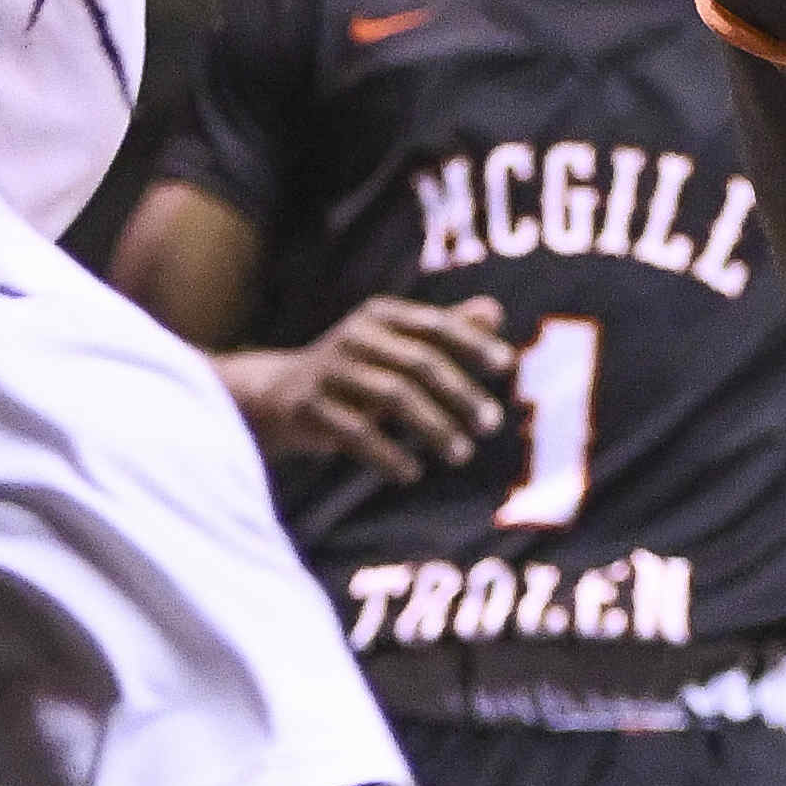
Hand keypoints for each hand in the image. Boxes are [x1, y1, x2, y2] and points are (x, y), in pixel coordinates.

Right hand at [224, 294, 512, 476]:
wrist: (277, 394)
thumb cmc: (354, 368)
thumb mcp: (394, 343)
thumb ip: (442, 330)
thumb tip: (495, 313)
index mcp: (381, 315)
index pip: (435, 325)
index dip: (472, 343)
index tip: (507, 366)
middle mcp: (356, 335)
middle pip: (419, 363)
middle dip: (460, 394)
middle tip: (492, 423)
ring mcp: (331, 370)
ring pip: (393, 397)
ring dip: (434, 426)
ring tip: (462, 453)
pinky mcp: (310, 406)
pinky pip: (357, 432)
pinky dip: (388, 454)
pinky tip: (412, 473)